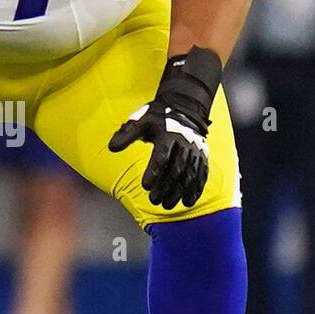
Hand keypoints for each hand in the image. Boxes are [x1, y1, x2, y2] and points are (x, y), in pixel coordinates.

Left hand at [108, 47, 220, 209]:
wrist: (184, 107)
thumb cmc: (157, 116)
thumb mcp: (140, 120)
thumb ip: (126, 134)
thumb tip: (112, 148)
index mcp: (168, 134)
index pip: (162, 155)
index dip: (154, 171)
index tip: (146, 186)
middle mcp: (185, 142)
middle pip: (176, 169)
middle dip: (166, 187)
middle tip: (154, 201)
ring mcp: (196, 150)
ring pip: (190, 174)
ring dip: (180, 192)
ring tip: (167, 205)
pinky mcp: (203, 156)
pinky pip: (202, 174)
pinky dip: (196, 189)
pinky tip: (188, 202)